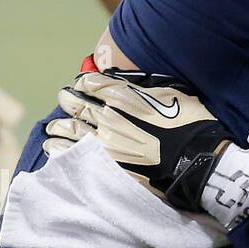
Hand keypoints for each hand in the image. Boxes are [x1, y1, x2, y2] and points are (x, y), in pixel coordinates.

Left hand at [44, 70, 228, 201]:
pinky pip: (70, 155)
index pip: (90, 84)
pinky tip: (55, 147)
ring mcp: (102, 144)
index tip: (81, 85)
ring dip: (58, 126)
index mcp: (123, 97)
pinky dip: (59, 149)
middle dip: (68, 100)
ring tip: (54, 127)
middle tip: (65, 99)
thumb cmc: (190, 123)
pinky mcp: (102, 166)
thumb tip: (127, 81)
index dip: (83, 83)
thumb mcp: (172, 92)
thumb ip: (145, 86)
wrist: (194, 161)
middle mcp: (107, 118)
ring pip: (68, 131)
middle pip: (75, 105)